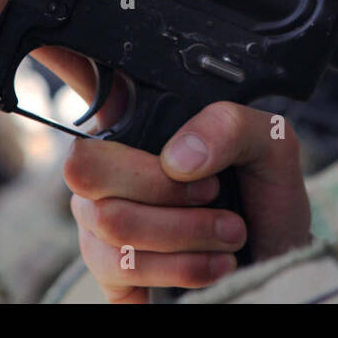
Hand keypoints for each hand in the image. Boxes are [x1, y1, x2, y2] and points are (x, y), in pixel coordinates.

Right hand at [38, 48, 311, 302]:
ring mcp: (101, 225)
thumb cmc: (264, 194)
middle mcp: (108, 170)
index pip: (78, 82)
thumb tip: (176, 159)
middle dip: (168, 196)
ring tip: (229, 239)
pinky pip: (119, 276)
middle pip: (88, 174)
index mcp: (139, 124)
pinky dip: (176, 275)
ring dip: (188, 241)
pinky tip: (207, 268)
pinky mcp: (113, 275)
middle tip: (218, 199)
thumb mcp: (270, 144)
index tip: (83, 79)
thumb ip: (230, 126)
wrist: (276, 257)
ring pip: (111, 232)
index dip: (61, 60)